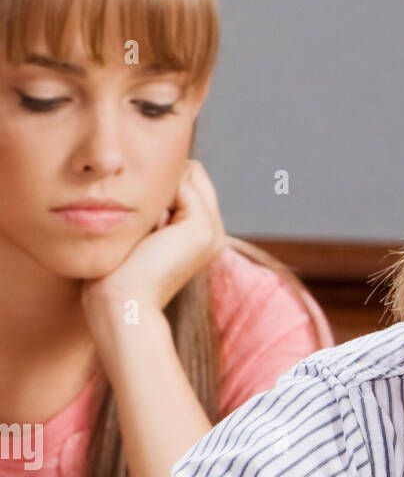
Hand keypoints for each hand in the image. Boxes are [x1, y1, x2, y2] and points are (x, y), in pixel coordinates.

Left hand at [80, 159, 226, 322]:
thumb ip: (150, 206)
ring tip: (140, 223)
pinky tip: (143, 224)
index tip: (132, 210)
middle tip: (135, 214)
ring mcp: (212, 230)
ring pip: (186, 172)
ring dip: (155, 186)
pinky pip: (181, 180)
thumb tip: (140, 172)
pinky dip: (154, 192)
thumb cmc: (117, 274)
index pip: (187, 181)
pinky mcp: (201, 227)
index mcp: (201, 237)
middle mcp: (213, 233)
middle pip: (190, 173)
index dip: (158, 183)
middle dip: (160, 179)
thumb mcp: (137, 233)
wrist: (122, 304)